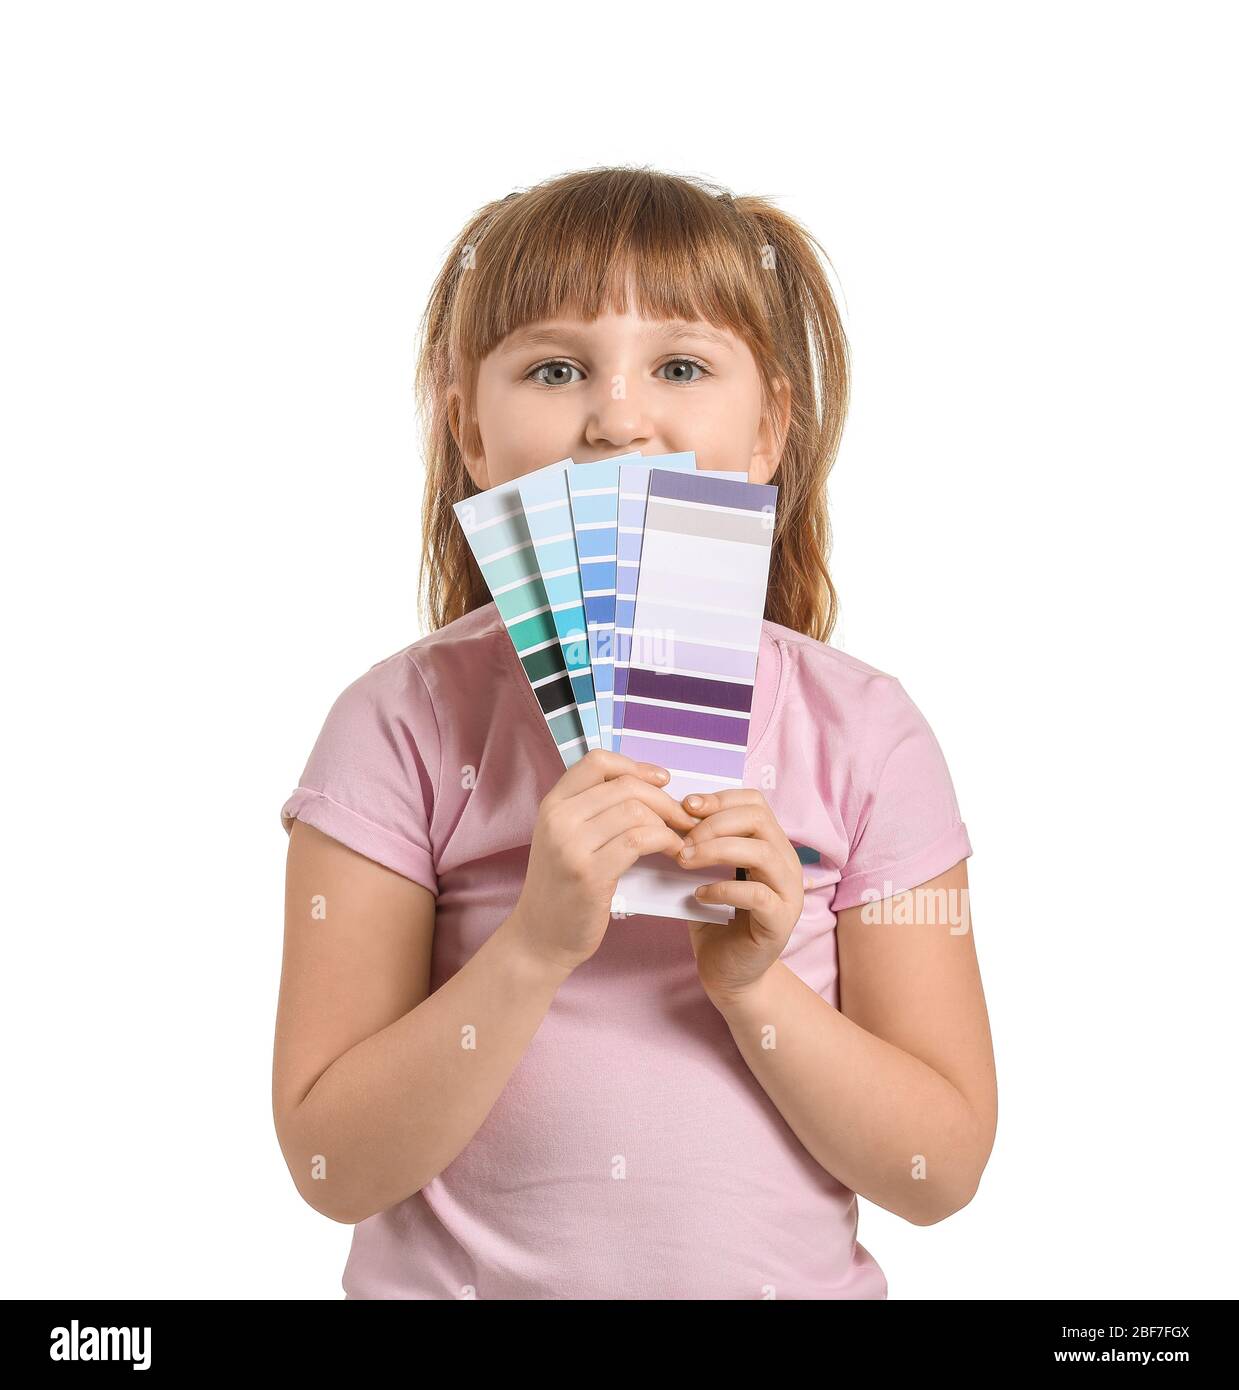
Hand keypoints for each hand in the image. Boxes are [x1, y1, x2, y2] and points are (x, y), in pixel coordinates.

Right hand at [507, 748, 697, 977]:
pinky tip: (673, 853)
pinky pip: (640, 841)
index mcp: (553, 804)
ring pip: (636, 812)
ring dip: (668, 824)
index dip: (636, 766)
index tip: (662, 781)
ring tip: (678, 839)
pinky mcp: (590, 873)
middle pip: (625, 786)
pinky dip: (666, 842)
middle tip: (684, 818)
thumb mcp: (564, 838)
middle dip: (664, 800)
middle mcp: (558, 818)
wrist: (540, 936)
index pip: (598, 761)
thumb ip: (592, 810)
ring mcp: (571, 846)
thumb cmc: (562, 887)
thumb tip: (647, 785)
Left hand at [672, 788, 804, 1007]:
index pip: (754, 802)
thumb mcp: (704, 874)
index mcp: (770, 844)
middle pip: (758, 819)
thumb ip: (696, 846)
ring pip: (761, 852)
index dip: (719, 799)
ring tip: (685, 861)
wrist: (729, 974)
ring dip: (716, 850)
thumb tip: (668, 816)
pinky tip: (699, 895)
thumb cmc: (715, 920)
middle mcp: (786, 862)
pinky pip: (757, 894)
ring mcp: (788, 892)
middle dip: (713, 823)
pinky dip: (724, 889)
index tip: (684, 807)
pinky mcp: (781, 921)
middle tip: (681, 841)